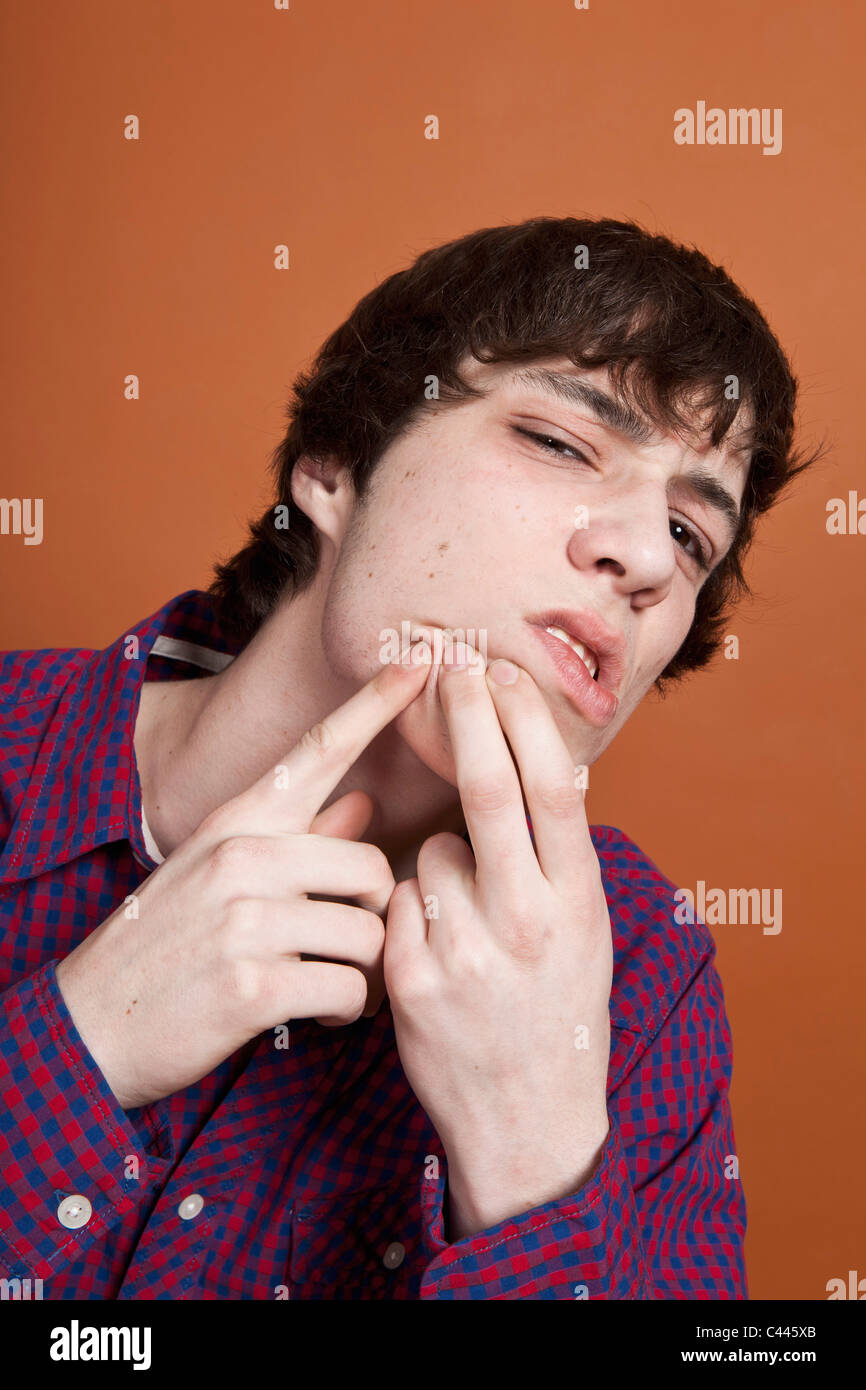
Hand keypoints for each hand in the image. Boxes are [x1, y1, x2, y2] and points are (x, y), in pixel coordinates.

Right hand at [55, 653, 430, 1110]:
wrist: (95, 1024)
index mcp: (237, 821)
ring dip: (364, 970)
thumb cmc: (168, 944)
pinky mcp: (254, 986)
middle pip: (373, 866)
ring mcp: (246, 920)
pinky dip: (347, 1009)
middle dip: (373, 914)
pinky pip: (350, 988)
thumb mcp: (218, 873)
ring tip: (332, 982)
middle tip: (348, 943)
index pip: (317, 751)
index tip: (419, 662)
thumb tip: (362, 805)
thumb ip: (299, 838)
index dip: (373, 705)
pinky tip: (321, 1012)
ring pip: (369, 933)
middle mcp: (241, 857)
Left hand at [384, 647, 612, 1238]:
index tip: (502, 672)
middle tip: (451, 666)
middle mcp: (527, 920)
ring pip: (433, 853)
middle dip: (468, 719)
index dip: (525, 721)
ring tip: (468, 921)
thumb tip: (544, 768)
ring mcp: (467, 950)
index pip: (551, 789)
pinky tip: (437, 952)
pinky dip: (412, 910)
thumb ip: (561, 861)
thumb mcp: (587, 934)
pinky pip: (399, 904)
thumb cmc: (561, 1012)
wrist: (529, 1123)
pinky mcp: (413, 980)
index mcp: (578, 902)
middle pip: (489, 793)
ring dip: (441, 863)